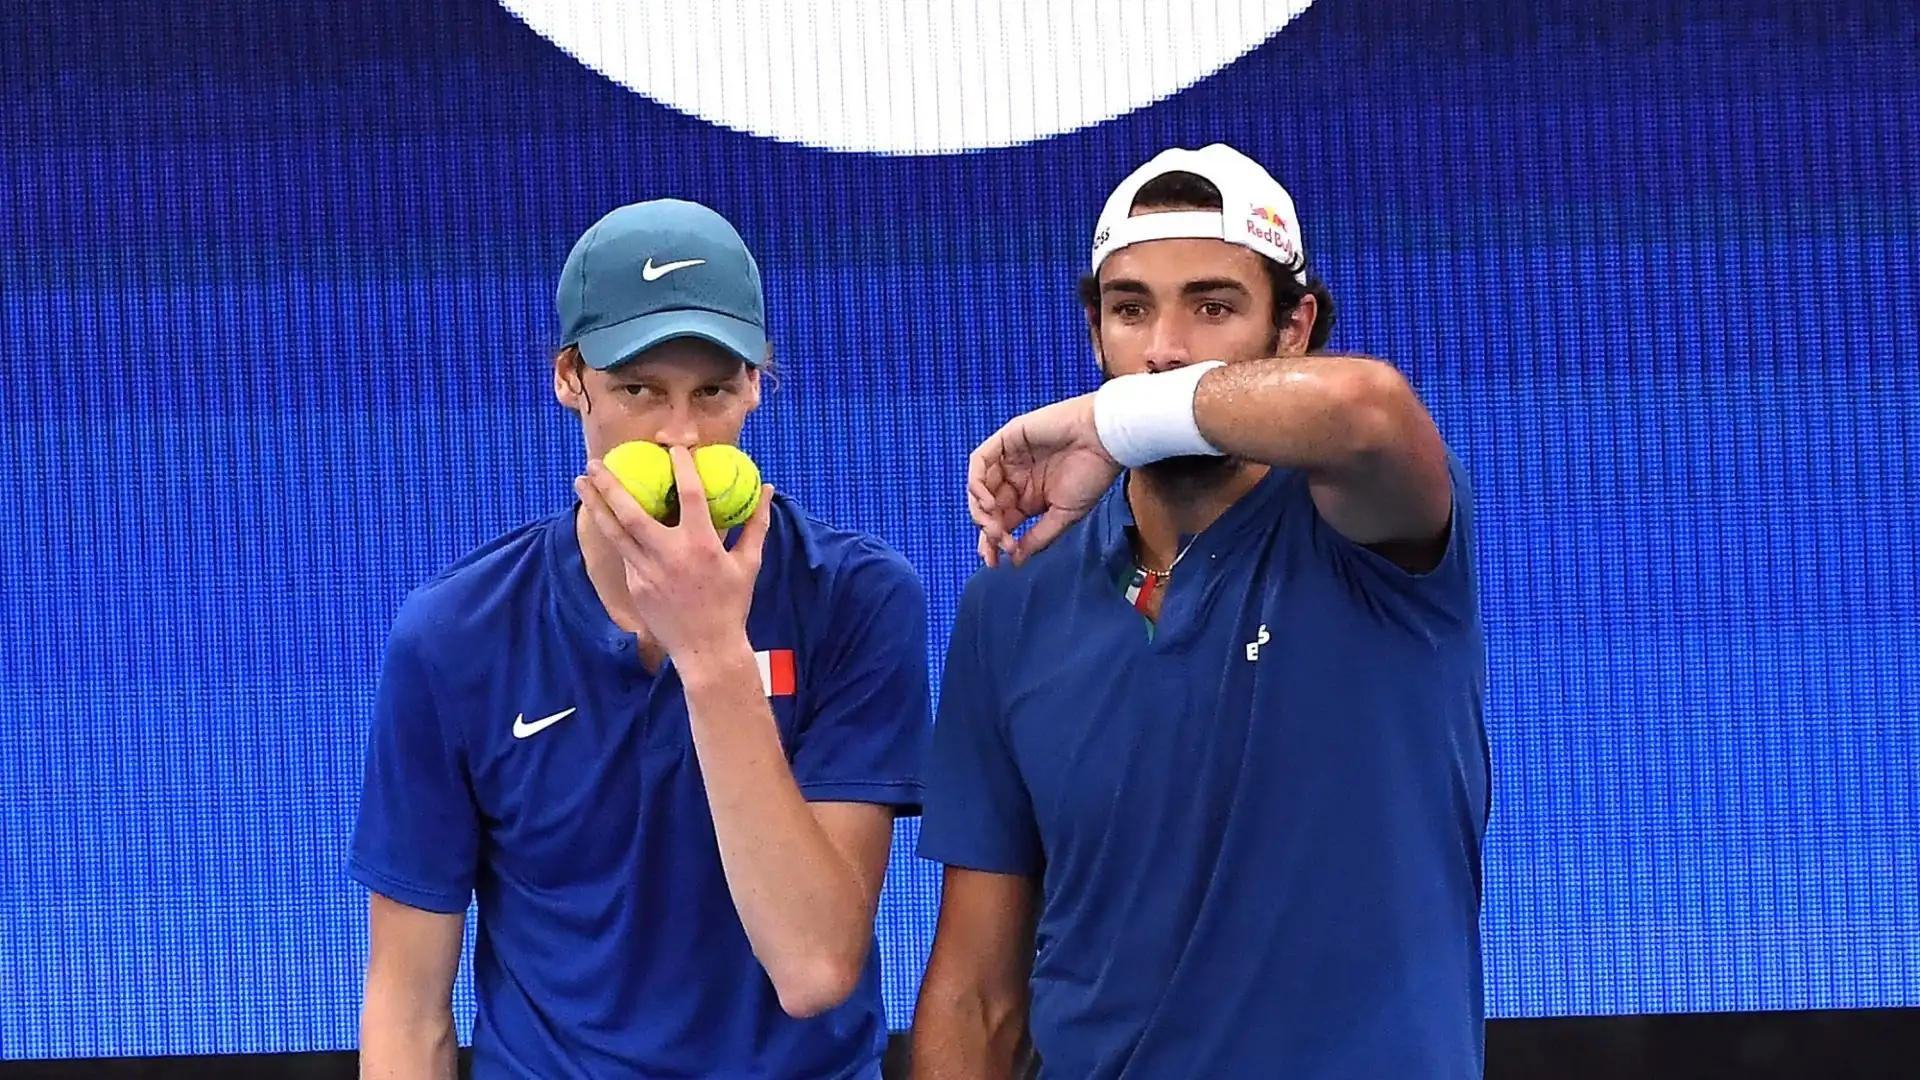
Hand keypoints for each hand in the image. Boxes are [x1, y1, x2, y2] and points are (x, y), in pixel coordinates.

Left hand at [575, 445, 774, 660]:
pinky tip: (603, 517)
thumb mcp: (749, 563)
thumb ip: (756, 524)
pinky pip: (624, 554)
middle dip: (610, 484)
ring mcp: (647, 572)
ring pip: (614, 532)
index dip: (682, 466)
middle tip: (595, 463)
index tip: (673, 446)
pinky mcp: (635, 587)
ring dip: (595, 504)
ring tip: (580, 482)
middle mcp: (669, 555)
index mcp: (701, 545)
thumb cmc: (732, 604)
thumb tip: (768, 489)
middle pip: (631, 512)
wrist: (707, 649)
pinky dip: (614, 534)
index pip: (689, 494)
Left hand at [968, 394, 1120, 566]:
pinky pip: (979, 461)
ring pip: (978, 487)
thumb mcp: (1064, 516)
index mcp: (1028, 498)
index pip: (1000, 523)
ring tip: (994, 526)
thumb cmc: (1091, 474)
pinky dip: (976, 483)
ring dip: (980, 510)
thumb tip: (1015, 561)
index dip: (992, 543)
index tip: (994, 563)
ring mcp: (1008, 460)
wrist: (1104, 441)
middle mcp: (1014, 480)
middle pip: (986, 508)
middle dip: (988, 530)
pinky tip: (988, 502)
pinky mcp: (1005, 440)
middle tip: (999, 542)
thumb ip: (1038, 538)